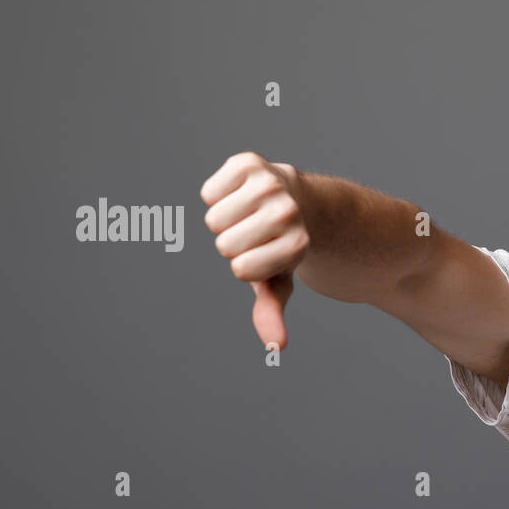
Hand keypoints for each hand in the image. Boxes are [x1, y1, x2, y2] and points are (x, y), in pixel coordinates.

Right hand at [201, 151, 308, 349]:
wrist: (299, 199)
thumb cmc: (282, 246)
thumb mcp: (278, 280)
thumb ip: (272, 311)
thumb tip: (276, 346)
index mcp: (298, 243)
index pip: (242, 269)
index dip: (246, 267)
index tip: (267, 254)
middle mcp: (287, 212)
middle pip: (226, 244)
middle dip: (234, 243)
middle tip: (258, 233)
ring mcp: (270, 184)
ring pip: (215, 219)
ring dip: (225, 220)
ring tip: (250, 214)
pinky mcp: (249, 162)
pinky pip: (209, 192)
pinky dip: (218, 195)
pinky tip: (241, 194)